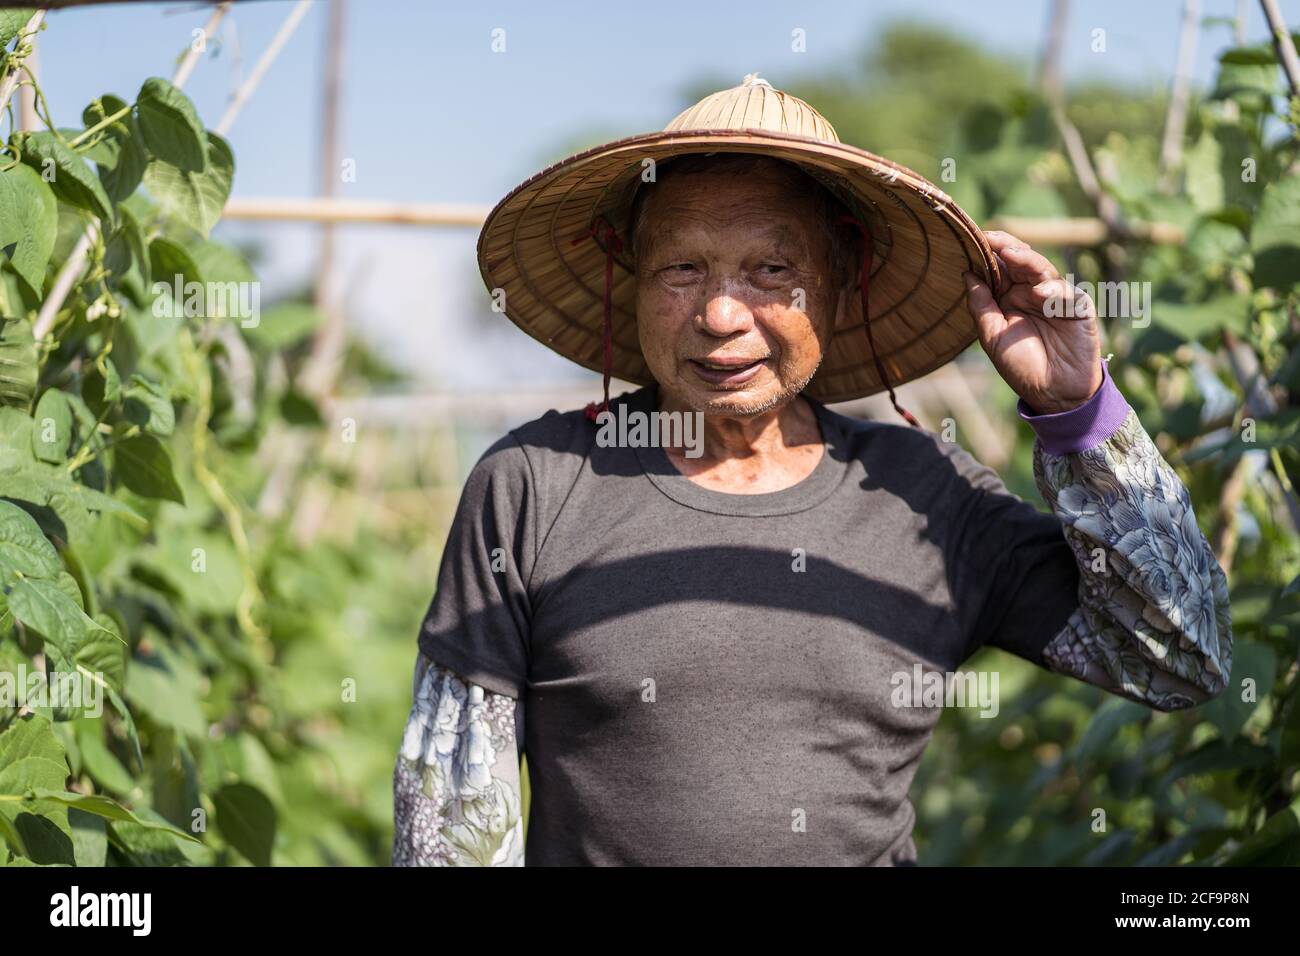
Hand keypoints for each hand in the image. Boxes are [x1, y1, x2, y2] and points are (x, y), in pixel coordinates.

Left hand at [963, 230, 1102, 414]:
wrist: (1053, 394)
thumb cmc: (1021, 366)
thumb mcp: (992, 337)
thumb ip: (981, 306)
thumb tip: (967, 274)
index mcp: (1010, 297)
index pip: (999, 269)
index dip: (988, 254)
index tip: (973, 239)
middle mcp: (1032, 293)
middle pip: (1020, 262)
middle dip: (1007, 248)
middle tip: (991, 237)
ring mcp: (1056, 298)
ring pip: (1043, 270)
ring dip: (1028, 261)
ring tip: (1012, 255)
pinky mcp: (1078, 308)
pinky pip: (1067, 293)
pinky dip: (1054, 291)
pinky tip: (1040, 292)